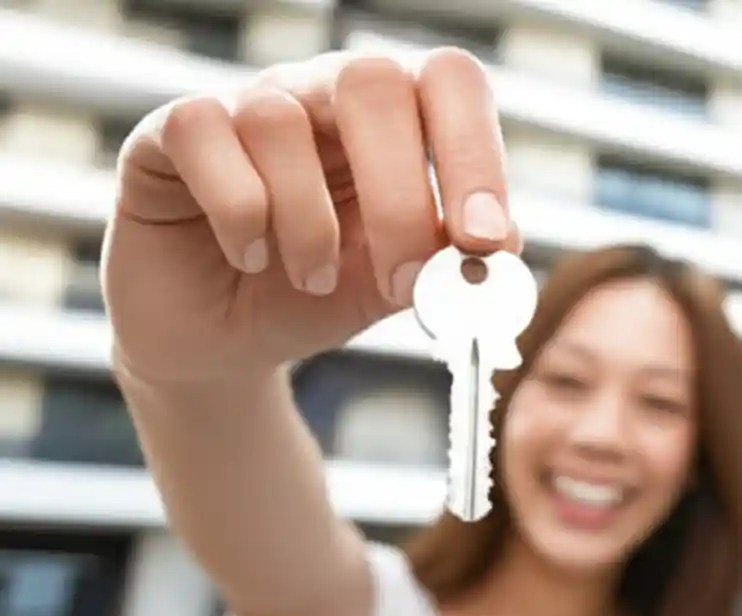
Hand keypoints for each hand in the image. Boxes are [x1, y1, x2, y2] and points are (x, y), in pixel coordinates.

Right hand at [103, 48, 518, 385]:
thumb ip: (447, 261)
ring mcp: (247, 103)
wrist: (223, 339)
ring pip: (281, 120)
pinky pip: (205, 135)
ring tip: (316, 279)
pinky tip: (250, 255)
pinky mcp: (173, 131)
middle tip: (406, 279)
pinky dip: (239, 211)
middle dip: (398, 195)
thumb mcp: (396, 284)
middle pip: (372, 83)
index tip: (483, 240)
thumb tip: (501, 244)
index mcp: (399, 115)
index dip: (474, 154)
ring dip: (310, 223)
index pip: (450, 83)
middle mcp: (325, 90)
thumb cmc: (319, 294)